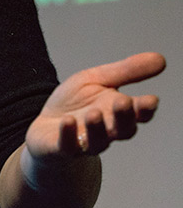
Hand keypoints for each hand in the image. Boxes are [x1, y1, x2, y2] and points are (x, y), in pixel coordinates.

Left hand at [25, 52, 165, 159]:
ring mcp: (85, 141)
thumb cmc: (76, 102)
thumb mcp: (98, 79)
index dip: (145, 109)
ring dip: (97, 128)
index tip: (151, 100)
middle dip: (124, 117)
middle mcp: (107, 130)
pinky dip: (68, 135)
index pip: (138, 114)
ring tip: (94, 113)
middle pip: (122, 130)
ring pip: (98, 141)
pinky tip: (67, 121)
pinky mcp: (63, 148)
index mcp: (118, 113)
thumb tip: (161, 59)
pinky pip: (67, 145)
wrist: (46, 124)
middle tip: (123, 102)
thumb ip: (127, 71)